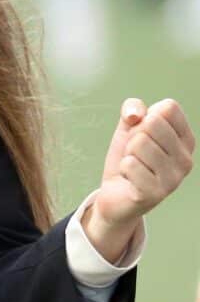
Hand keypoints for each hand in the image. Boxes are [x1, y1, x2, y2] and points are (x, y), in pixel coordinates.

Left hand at [82, 98, 194, 262]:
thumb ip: (133, 107)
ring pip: (139, 143)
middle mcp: (186, 160)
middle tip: (135, 152)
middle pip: (152, 124)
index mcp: (186, 140)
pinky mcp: (156, 194)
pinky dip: (123, 168)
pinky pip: (130, 164)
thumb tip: (135, 115)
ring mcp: (174, 179)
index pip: (169, 108)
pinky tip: (130, 179)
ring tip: (134, 165)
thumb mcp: (129, 125)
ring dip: (128, 153)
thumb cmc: (128, 155)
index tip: (144, 133)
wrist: (115, 192)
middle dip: (134, 135)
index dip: (147, 116)